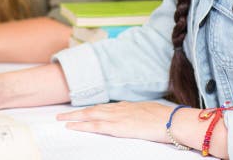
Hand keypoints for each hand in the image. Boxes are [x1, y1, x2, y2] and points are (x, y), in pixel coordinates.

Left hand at [57, 101, 173, 142]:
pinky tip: (72, 127)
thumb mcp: (150, 113)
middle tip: (61, 115)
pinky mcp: (118, 127)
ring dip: (74, 117)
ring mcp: (118, 117)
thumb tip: (138, 117)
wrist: (172, 121)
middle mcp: (120, 109)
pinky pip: (96, 125)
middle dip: (76, 112)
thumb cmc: (166, 119)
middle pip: (93, 109)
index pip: (105, 107)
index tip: (82, 111)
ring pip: (90, 115)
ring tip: (61, 120)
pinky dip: (82, 125)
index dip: (91, 109)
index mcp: (127, 106)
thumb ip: (140, 114)